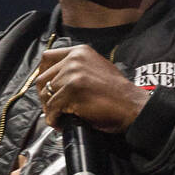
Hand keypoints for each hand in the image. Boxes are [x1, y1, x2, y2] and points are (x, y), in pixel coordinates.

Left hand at [35, 44, 151, 133]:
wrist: (132, 105)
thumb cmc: (118, 93)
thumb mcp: (97, 67)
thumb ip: (78, 67)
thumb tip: (57, 79)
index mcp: (80, 52)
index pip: (47, 58)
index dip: (42, 74)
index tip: (44, 86)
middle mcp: (74, 60)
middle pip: (43, 78)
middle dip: (45, 96)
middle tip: (52, 108)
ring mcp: (72, 75)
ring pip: (46, 95)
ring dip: (50, 110)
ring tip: (58, 117)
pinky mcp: (71, 93)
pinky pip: (52, 109)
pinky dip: (53, 119)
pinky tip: (60, 123)